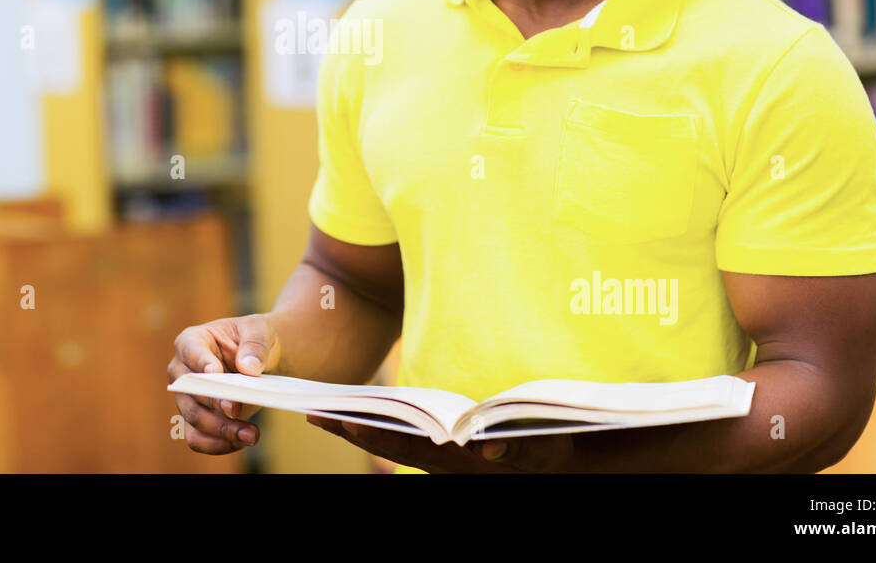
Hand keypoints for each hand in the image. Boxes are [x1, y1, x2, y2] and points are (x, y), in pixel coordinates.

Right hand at [168, 313, 280, 454]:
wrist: (258, 361)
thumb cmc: (253, 340)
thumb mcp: (260, 330)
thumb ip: (255, 345)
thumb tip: (248, 368)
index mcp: (192, 341)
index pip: (190, 351)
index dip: (201, 362)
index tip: (214, 372)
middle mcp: (182, 371)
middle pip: (190, 391)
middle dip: (214, 402)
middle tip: (237, 408)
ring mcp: (186, 399)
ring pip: (194, 419)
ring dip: (221, 430)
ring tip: (251, 434)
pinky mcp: (196, 421)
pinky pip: (198, 439)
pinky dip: (218, 445)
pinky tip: (241, 441)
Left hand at [306, 416, 575, 472]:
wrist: (561, 465)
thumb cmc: (554, 451)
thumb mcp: (543, 448)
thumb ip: (517, 448)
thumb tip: (483, 448)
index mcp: (462, 463)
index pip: (410, 446)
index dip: (377, 434)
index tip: (346, 420)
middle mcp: (446, 464)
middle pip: (390, 445)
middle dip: (351, 429)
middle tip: (314, 413)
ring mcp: (443, 460)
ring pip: (393, 442)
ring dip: (359, 427)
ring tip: (326, 410)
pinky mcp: (446, 453)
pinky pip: (404, 439)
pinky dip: (379, 427)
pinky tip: (359, 415)